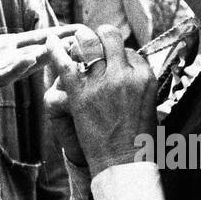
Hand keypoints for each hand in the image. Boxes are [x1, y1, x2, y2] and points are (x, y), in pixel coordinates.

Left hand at [0, 0, 80, 116]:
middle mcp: (2, 62)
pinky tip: (26, 60)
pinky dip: (13, 69)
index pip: (36, 39)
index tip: (81, 28)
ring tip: (62, 47)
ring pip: (22, 66)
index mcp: (3, 47)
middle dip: (60, 48)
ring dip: (42, 57)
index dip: (58, 33)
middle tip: (87, 40)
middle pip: (38, 53)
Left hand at [46, 25, 157, 177]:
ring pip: (87, 45)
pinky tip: (50, 40)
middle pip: (110, 39)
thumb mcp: (150, 106)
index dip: (119, 53)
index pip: (130, 51)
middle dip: (102, 36)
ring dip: (81, 39)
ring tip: (77, 38)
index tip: (113, 59)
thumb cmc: (139, 140)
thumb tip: (133, 71)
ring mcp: (101, 83)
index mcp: (145, 77)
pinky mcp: (79, 94)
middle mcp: (124, 75)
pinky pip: (64, 64)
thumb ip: (141, 85)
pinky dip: (55, 50)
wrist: (124, 163)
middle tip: (95, 39)